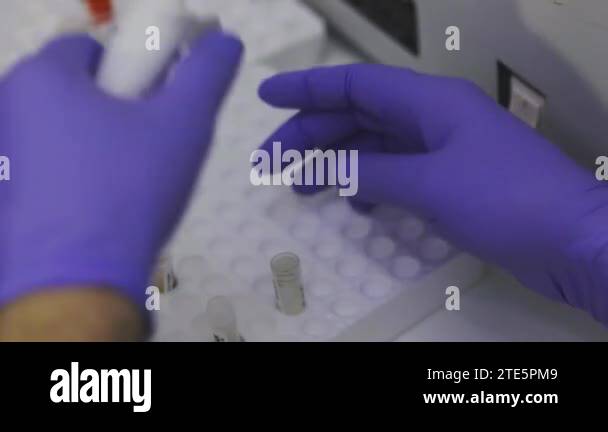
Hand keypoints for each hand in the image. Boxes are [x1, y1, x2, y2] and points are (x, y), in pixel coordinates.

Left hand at [0, 31, 242, 318]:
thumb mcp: (184, 123)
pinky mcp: (6, 194)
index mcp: (43, 77)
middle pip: (75, 91)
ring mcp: (3, 155)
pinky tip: (101, 208)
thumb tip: (225, 42)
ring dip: (97, 145)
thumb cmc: (130, 187)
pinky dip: (74, 178)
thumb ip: (207, 74)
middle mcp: (8, 107)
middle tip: (149, 147)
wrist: (77, 278)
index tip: (156, 104)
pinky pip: (48, 170)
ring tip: (130, 185)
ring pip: (62, 133)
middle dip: (115, 110)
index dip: (131, 70)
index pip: (90, 47)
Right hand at [258, 64, 607, 324]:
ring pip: (373, 147)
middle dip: (311, 138)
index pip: (355, 85)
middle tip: (270, 164)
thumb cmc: (502, 199)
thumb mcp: (429, 184)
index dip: (307, 89)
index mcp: (428, 102)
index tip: (266, 98)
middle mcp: (431, 119)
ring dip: (336, 164)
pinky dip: (368, 185)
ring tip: (301, 189)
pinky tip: (355, 205)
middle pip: (357, 116)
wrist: (571, 238)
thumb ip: (371, 174)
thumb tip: (324, 172)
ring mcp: (441, 151)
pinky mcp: (449, 182)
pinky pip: (394, 174)